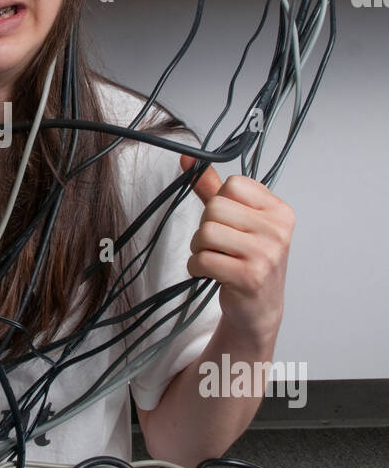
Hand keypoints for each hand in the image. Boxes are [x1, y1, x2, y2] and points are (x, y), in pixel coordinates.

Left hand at [179, 155, 294, 343]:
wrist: (259, 309)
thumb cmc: (248, 260)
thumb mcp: (238, 221)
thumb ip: (213, 189)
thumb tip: (187, 158)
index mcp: (280, 211)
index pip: (233, 185)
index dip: (220, 203)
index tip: (230, 224)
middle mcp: (278, 230)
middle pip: (216, 207)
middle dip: (205, 227)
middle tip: (218, 246)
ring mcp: (266, 254)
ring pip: (207, 232)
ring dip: (199, 248)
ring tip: (214, 259)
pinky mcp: (249, 276)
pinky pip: (203, 259)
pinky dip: (196, 267)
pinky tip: (210, 273)